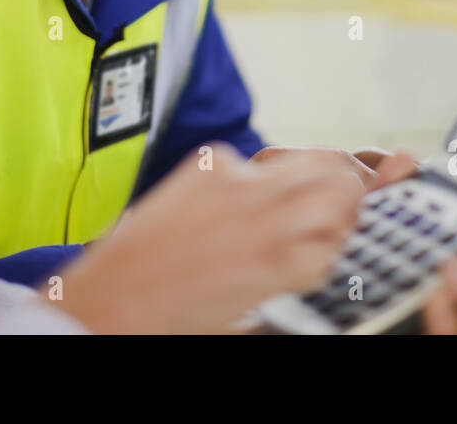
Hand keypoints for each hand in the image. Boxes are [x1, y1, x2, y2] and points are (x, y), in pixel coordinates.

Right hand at [50, 143, 363, 333]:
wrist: (111, 299)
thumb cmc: (138, 265)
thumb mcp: (183, 204)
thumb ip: (229, 196)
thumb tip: (274, 207)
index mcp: (221, 163)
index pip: (299, 158)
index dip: (318, 184)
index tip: (321, 204)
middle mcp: (246, 181)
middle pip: (331, 166)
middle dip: (345, 192)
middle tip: (340, 221)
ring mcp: (261, 217)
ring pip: (341, 201)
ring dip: (341, 225)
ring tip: (319, 249)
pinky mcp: (270, 260)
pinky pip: (326, 252)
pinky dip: (323, 264)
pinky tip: (297, 277)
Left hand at [363, 149, 456, 333]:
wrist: (328, 314)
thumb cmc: (355, 276)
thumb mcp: (370, 226)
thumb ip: (388, 193)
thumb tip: (406, 160)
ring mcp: (453, 324)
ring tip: (455, 268)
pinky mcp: (435, 340)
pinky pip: (453, 340)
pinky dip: (447, 318)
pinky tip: (433, 298)